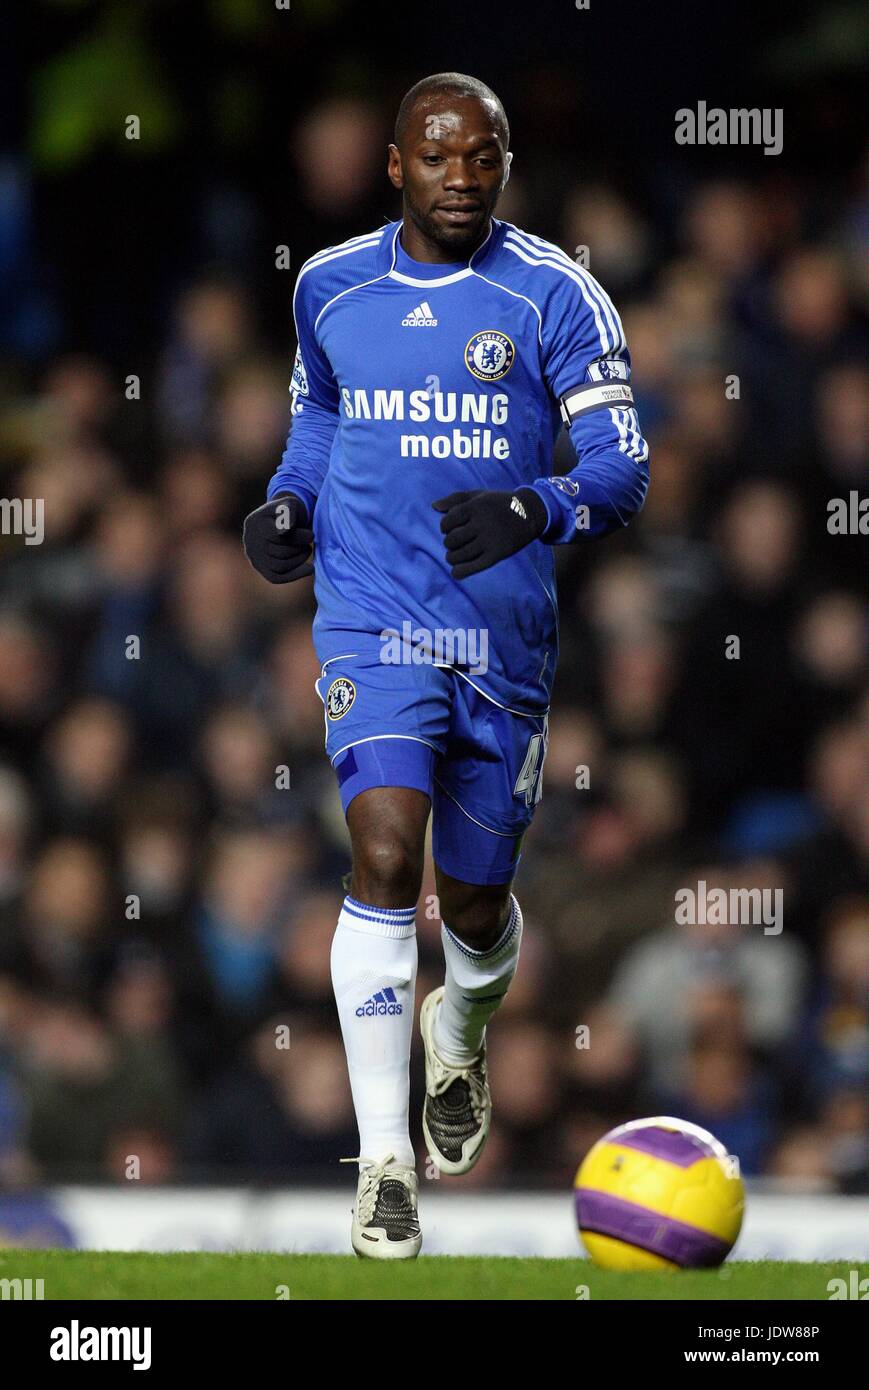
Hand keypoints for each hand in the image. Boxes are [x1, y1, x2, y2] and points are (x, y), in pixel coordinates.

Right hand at [242, 493, 313, 583]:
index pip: (278, 536)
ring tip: (307, 550)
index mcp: (253, 522)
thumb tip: (284, 531)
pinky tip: (310, 568)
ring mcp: (253, 556)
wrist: (281, 521)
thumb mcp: (291, 504)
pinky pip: (276, 577)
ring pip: (280, 566)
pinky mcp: (260, 568)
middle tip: (309, 542)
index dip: (299, 537)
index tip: (311, 535)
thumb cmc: (289, 512)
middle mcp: (249, 540)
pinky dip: (295, 575)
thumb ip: (289, 513)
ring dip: (299, 560)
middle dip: (300, 548)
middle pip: (280, 552)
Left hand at [432, 488, 547, 578]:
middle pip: (452, 540)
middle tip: (455, 542)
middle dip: (449, 543)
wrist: (529, 513)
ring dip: (452, 557)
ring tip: (454, 555)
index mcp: (475, 507)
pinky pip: (473, 567)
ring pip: (459, 555)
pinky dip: (460, 572)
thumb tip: (434, 507)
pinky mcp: (497, 555)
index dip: (444, 527)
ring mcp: (489, 541)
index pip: (447, 522)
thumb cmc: (498, 503)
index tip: (449, 529)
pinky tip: (456, 572)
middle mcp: (482, 524)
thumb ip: (455, 499)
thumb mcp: (479, 495)